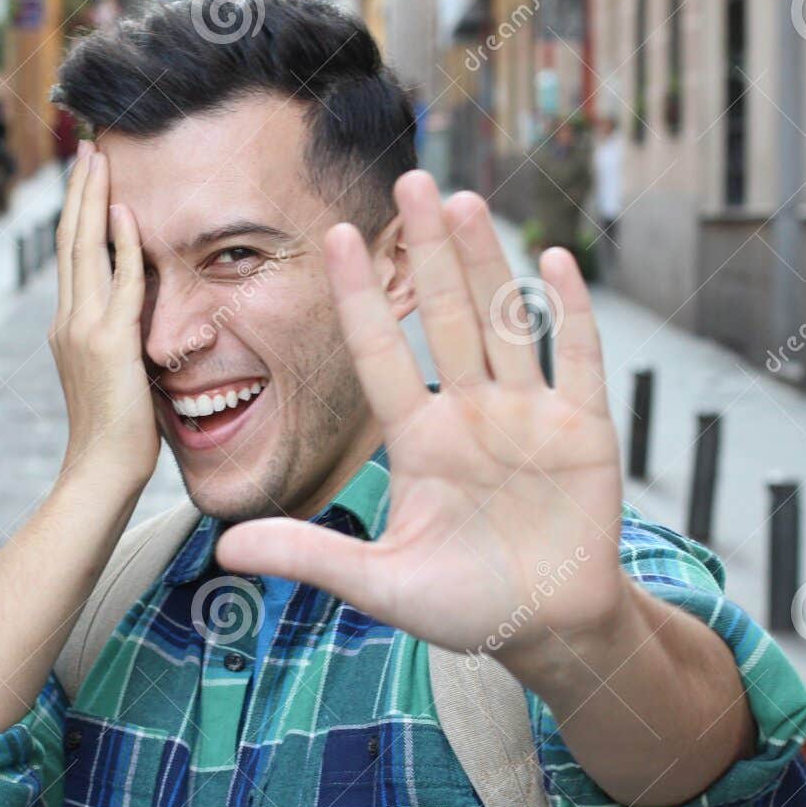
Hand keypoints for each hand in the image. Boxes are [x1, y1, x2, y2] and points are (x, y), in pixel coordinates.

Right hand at [50, 142, 159, 490]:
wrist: (101, 472)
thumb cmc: (117, 437)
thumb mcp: (117, 379)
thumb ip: (121, 347)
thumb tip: (137, 332)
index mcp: (69, 328)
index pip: (73, 257)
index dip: (79, 214)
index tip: (87, 179)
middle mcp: (69, 321)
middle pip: (70, 240)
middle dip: (79, 191)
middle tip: (87, 148)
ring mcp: (84, 330)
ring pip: (85, 249)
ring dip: (93, 200)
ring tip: (97, 159)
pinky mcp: (109, 344)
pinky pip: (118, 283)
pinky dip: (121, 246)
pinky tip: (124, 212)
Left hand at [217, 171, 627, 657]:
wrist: (547, 628)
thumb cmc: (465, 607)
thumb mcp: (379, 583)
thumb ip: (309, 556)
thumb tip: (222, 547)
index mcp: (419, 440)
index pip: (380, 354)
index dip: (358, 298)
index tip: (334, 236)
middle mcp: (472, 413)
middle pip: (445, 316)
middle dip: (425, 251)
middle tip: (407, 178)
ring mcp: (528, 415)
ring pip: (505, 322)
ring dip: (486, 263)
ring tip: (462, 202)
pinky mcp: (583, 430)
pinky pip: (577, 361)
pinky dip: (570, 313)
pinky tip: (554, 262)